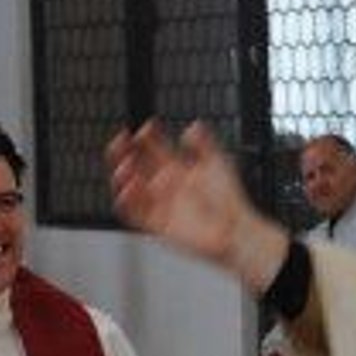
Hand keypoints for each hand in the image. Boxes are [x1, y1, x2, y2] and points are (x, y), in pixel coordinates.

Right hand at [106, 122, 291, 292]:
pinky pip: (134, 213)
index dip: (147, 137)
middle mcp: (166, 186)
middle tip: (121, 140)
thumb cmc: (230, 200)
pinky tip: (127, 190)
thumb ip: (205, 143)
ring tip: (124, 165)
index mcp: (179, 169)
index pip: (155, 149)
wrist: (234, 229)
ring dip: (124, 175)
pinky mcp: (157, 224)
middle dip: (125, 152)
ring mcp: (160, 204)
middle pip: (137, 166)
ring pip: (132, 187)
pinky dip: (126, 202)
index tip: (143, 128)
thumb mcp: (218, 164)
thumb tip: (193, 126)